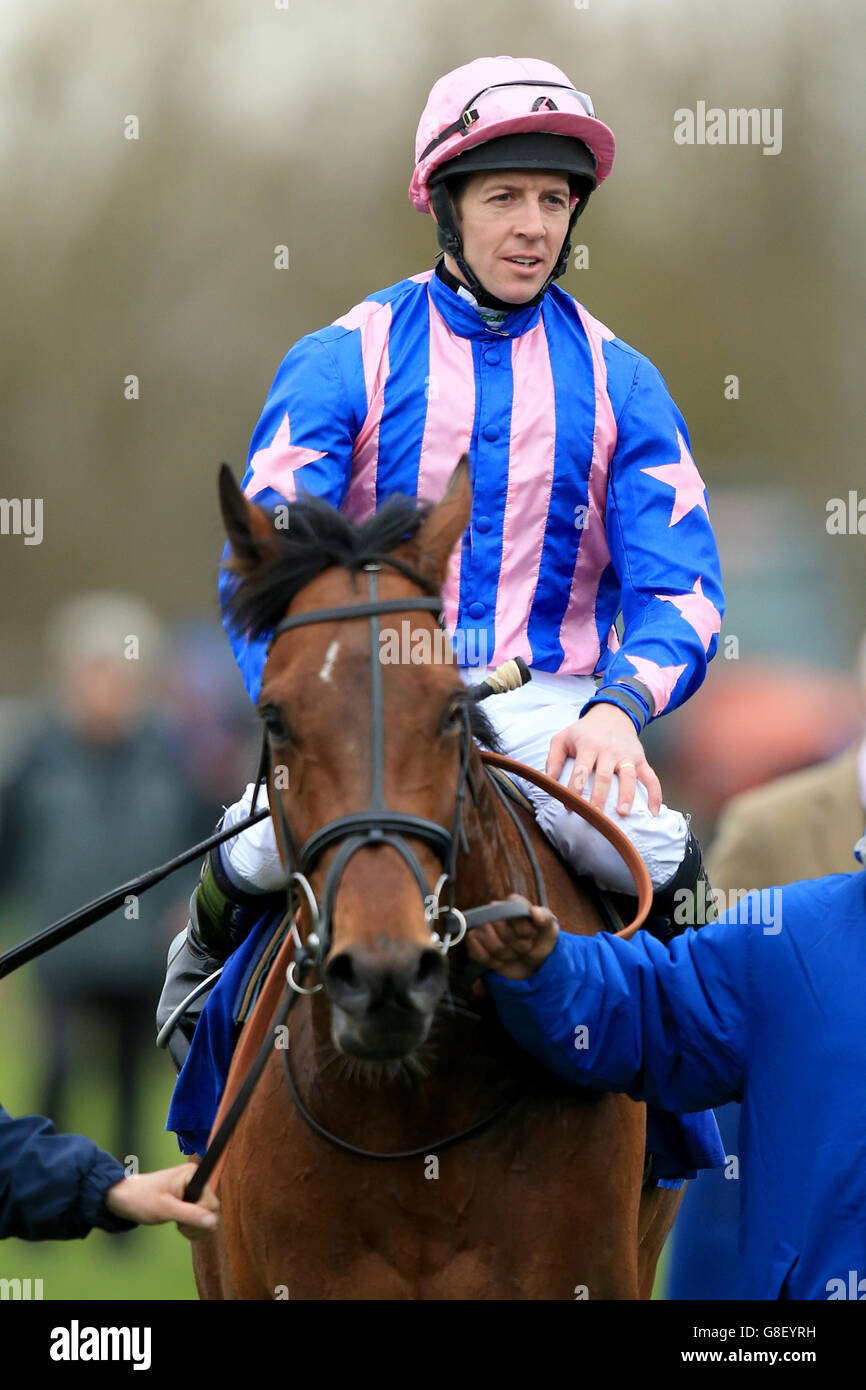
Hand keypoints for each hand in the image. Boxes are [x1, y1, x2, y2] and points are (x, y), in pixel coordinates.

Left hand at [104, 1160, 219, 1240]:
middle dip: (196, 1224)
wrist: (124, 1199)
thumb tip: (214, 1223)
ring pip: (208, 1218)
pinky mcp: (190, 1201)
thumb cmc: (142, 1199)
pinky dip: (191, 1227)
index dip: (199, 1217)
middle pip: (212, 1212)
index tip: (181, 1221)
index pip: (212, 1204)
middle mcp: (197, 1180)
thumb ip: (191, 1215)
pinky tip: (179, 1225)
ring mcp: (194, 1191)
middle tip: (177, 1225)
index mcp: (193, 1174)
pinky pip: (201, 1219)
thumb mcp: (165, 1209)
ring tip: (177, 1225)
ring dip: (193, 1227)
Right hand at [466, 894, 559, 979]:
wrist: (530, 964)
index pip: (511, 909)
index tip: (531, 936)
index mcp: (514, 904)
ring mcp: (482, 925)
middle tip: (524, 948)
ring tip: (513, 953)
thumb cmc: (539, 943)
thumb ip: (545, 919)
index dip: (522, 928)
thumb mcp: (549, 931)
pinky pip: (476, 951)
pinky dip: (491, 961)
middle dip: (517, 945)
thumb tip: (534, 911)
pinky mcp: (473, 940)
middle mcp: (495, 910)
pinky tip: (500, 960)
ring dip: (506, 955)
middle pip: (500, 928)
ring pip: (490, 942)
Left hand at [545, 703, 661, 816]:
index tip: (568, 806)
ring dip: (627, 795)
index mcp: (588, 745)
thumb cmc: (584, 731)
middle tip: (595, 815)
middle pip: (604, 776)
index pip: (580, 770)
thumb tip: (549, 782)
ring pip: (628, 776)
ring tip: (623, 813)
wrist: (612, 714)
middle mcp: (609, 750)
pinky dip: (655, 794)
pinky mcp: (640, 759)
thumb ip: (553, 759)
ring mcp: (626, 755)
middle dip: (599, 797)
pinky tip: (653, 811)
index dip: (573, 790)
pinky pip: (651, 777)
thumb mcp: (563, 738)